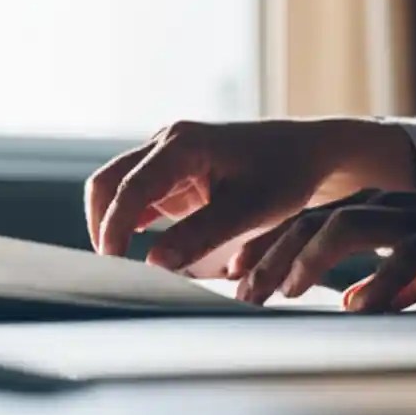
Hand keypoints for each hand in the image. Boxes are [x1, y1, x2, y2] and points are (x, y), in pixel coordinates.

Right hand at [84, 119, 415, 271]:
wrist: (312, 153)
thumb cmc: (287, 175)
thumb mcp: (249, 210)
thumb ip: (200, 236)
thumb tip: (153, 264)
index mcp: (181, 144)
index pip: (128, 188)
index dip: (112, 229)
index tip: (113, 268)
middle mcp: (167, 143)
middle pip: (109, 182)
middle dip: (103, 225)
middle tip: (112, 270)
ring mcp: (168, 156)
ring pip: (118, 188)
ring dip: (114, 225)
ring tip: (123, 267)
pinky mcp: (175, 173)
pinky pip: (138, 196)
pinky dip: (131, 223)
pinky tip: (142, 254)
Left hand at [231, 185, 415, 311]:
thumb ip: (387, 283)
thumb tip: (350, 305)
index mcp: (373, 206)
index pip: (305, 219)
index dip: (266, 244)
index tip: (232, 272)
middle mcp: (387, 203)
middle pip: (314, 219)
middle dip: (273, 254)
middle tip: (244, 289)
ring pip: (349, 224)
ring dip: (312, 256)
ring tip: (286, 289)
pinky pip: (407, 255)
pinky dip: (379, 280)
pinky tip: (357, 305)